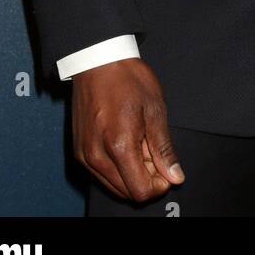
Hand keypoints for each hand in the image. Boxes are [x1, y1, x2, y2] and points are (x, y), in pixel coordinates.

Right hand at [72, 58, 185, 201]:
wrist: (97, 61)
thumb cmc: (126, 79)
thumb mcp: (155, 109)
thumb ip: (164, 148)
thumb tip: (175, 176)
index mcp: (119, 145)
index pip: (141, 191)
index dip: (159, 184)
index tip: (165, 169)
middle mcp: (97, 156)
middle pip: (127, 193)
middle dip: (145, 179)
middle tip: (152, 150)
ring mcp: (85, 156)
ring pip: (114, 187)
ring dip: (130, 174)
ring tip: (138, 144)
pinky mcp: (79, 152)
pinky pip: (100, 175)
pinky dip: (116, 168)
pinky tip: (123, 144)